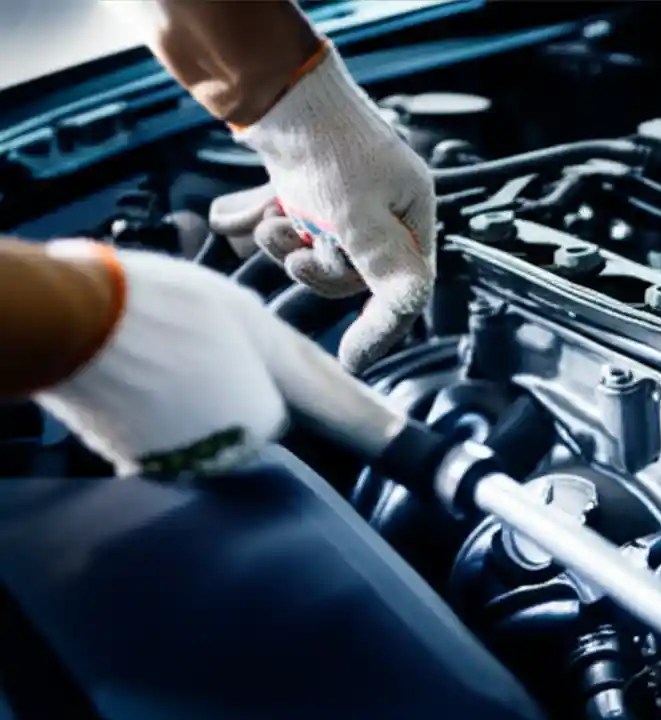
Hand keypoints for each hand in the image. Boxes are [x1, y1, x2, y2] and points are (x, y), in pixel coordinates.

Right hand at [34, 240, 402, 476]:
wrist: (76, 319)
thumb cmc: (162, 309)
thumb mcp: (261, 328)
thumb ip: (323, 381)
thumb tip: (378, 422)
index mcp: (270, 416)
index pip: (327, 425)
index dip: (362, 429)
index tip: (447, 480)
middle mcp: (234, 455)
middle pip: (268, 426)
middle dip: (254, 395)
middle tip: (212, 353)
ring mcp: (189, 464)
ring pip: (225, 434)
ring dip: (213, 405)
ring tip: (178, 361)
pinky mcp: (149, 467)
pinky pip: (183, 444)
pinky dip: (176, 419)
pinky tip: (156, 381)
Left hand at [233, 42, 435, 372]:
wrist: (276, 92)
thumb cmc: (326, 151)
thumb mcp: (365, 227)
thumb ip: (391, 281)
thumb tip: (399, 327)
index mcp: (411, 213)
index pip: (405, 288)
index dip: (380, 327)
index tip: (350, 359)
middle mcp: (381, 207)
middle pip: (353, 274)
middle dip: (314, 266)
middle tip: (293, 248)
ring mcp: (341, 197)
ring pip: (314, 251)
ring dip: (284, 242)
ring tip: (271, 217)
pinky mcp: (304, 186)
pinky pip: (285, 225)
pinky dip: (263, 222)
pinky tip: (248, 211)